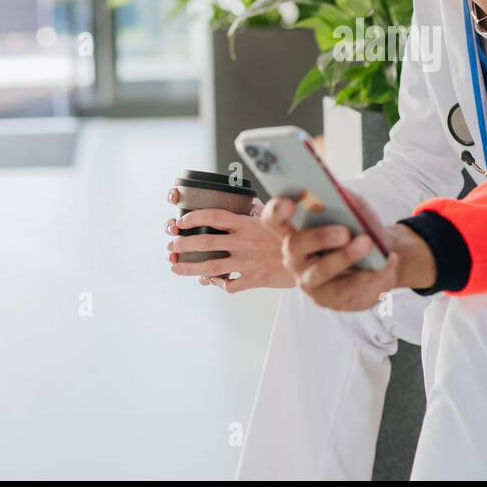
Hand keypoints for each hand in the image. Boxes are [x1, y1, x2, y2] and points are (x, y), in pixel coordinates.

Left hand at [166, 187, 293, 292]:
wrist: (314, 258)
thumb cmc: (296, 233)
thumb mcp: (278, 215)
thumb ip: (259, 209)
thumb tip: (246, 201)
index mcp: (249, 223)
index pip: (215, 216)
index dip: (194, 218)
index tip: (181, 222)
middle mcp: (245, 243)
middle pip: (206, 242)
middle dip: (184, 245)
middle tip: (172, 246)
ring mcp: (248, 262)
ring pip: (212, 267)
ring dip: (190, 267)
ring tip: (175, 267)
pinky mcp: (255, 279)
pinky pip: (231, 285)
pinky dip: (218, 284)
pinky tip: (211, 281)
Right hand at [260, 190, 436, 310]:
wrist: (380, 257)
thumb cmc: (360, 228)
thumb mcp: (356, 208)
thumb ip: (346, 199)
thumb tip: (339, 194)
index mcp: (295, 229)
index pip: (274, 219)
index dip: (276, 211)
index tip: (289, 203)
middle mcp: (295, 257)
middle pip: (294, 246)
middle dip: (319, 237)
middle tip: (344, 232)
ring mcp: (309, 280)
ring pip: (320, 271)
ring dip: (345, 257)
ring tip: (367, 243)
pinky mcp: (329, 299)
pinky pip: (347, 289)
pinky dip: (371, 273)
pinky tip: (387, 261)